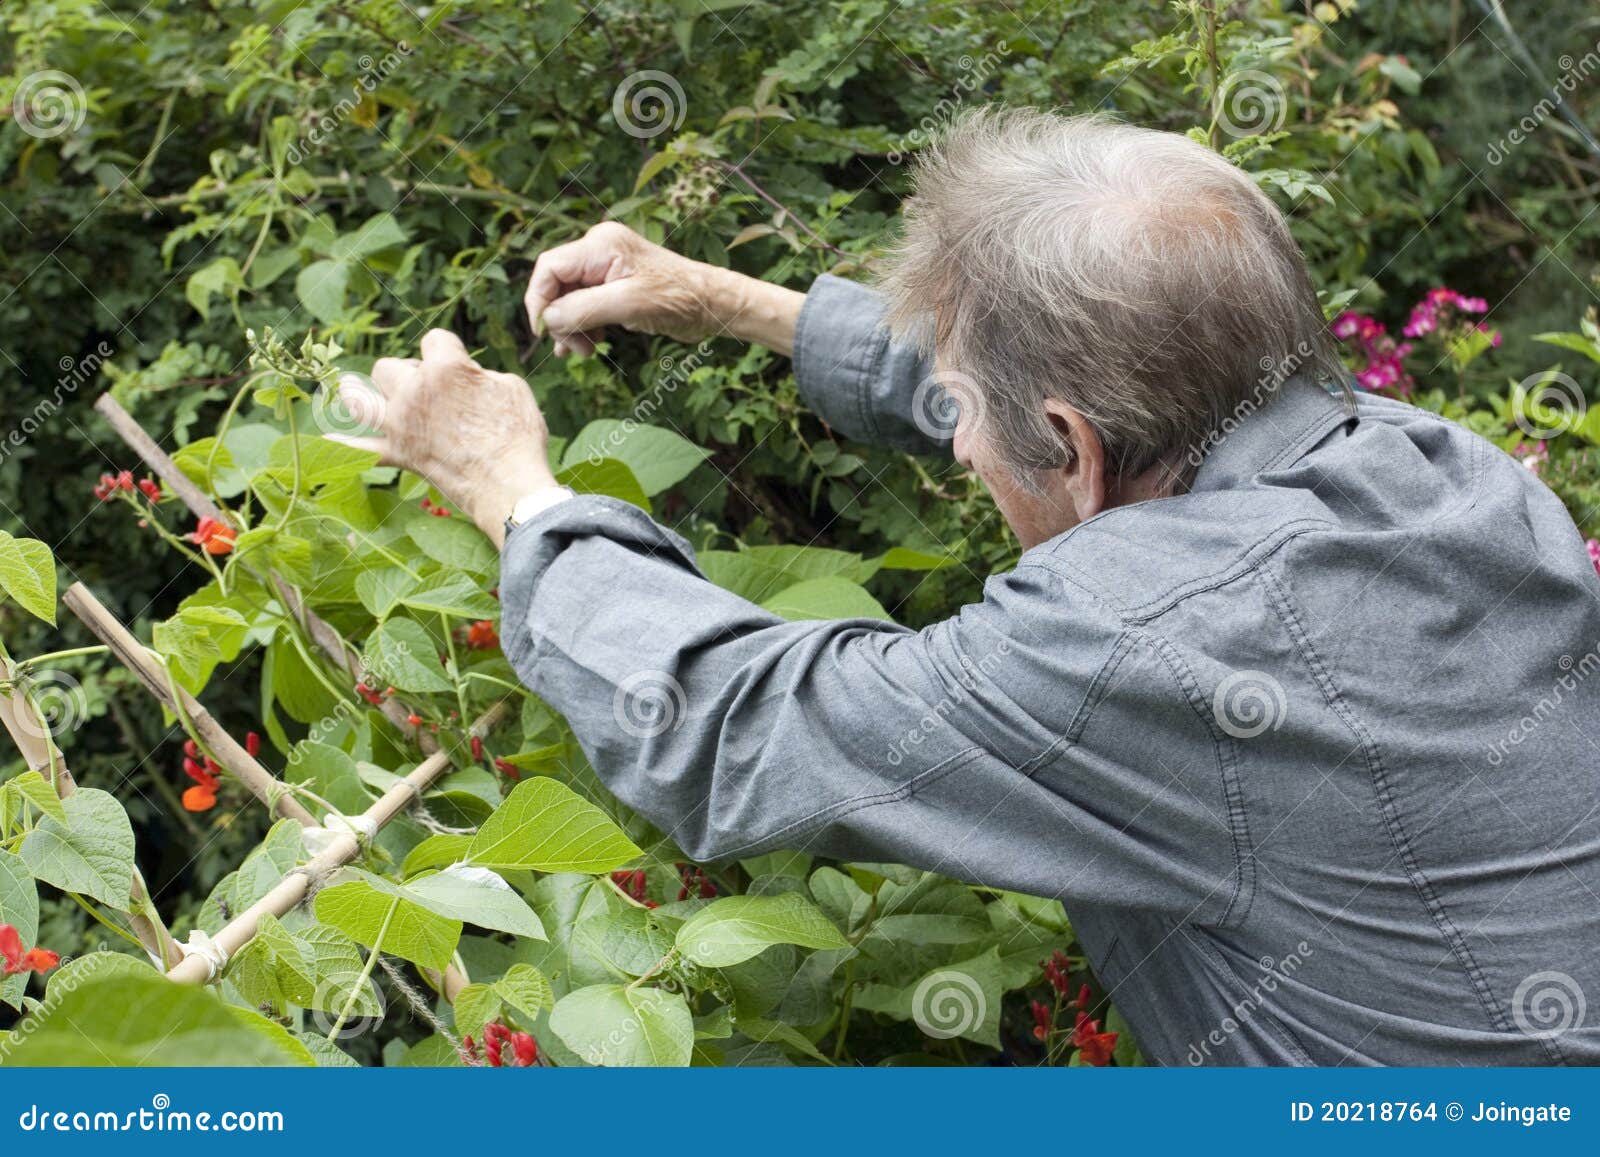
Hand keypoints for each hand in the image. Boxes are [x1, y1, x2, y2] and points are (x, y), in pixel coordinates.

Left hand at [328, 329, 558, 546]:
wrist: (510, 485)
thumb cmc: (518, 434)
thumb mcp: (511, 388)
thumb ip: (479, 376)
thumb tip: (466, 380)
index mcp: (444, 368)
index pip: (434, 340)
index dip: (447, 352)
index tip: (461, 369)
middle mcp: (414, 392)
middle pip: (390, 367)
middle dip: (406, 373)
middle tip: (429, 392)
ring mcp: (401, 425)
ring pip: (360, 402)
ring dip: (355, 394)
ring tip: (348, 389)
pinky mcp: (400, 455)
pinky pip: (361, 451)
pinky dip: (342, 449)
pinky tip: (324, 443)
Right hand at [525, 221, 804, 356]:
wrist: (713, 304)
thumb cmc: (679, 299)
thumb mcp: (627, 305)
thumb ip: (583, 309)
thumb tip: (548, 319)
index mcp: (600, 245)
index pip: (549, 268)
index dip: (539, 300)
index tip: (544, 333)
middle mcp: (600, 249)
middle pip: (557, 283)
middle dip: (560, 318)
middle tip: (575, 349)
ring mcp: (608, 266)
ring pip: (570, 296)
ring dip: (572, 326)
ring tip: (585, 352)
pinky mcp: (616, 283)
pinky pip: (587, 302)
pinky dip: (585, 324)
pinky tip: (591, 344)